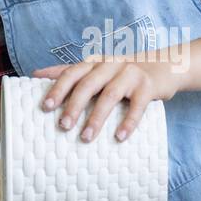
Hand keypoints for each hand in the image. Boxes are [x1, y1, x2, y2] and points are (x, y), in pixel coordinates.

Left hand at [32, 56, 180, 143]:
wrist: (165, 65)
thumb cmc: (123, 71)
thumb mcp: (96, 67)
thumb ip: (69, 71)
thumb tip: (35, 75)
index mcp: (95, 62)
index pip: (72, 73)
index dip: (58, 89)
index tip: (45, 107)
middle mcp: (111, 65)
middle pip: (88, 84)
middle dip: (74, 106)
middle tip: (63, 126)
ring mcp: (130, 74)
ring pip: (110, 95)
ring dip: (97, 117)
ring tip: (86, 138)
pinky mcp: (148, 86)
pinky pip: (137, 106)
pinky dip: (128, 122)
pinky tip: (119, 137)